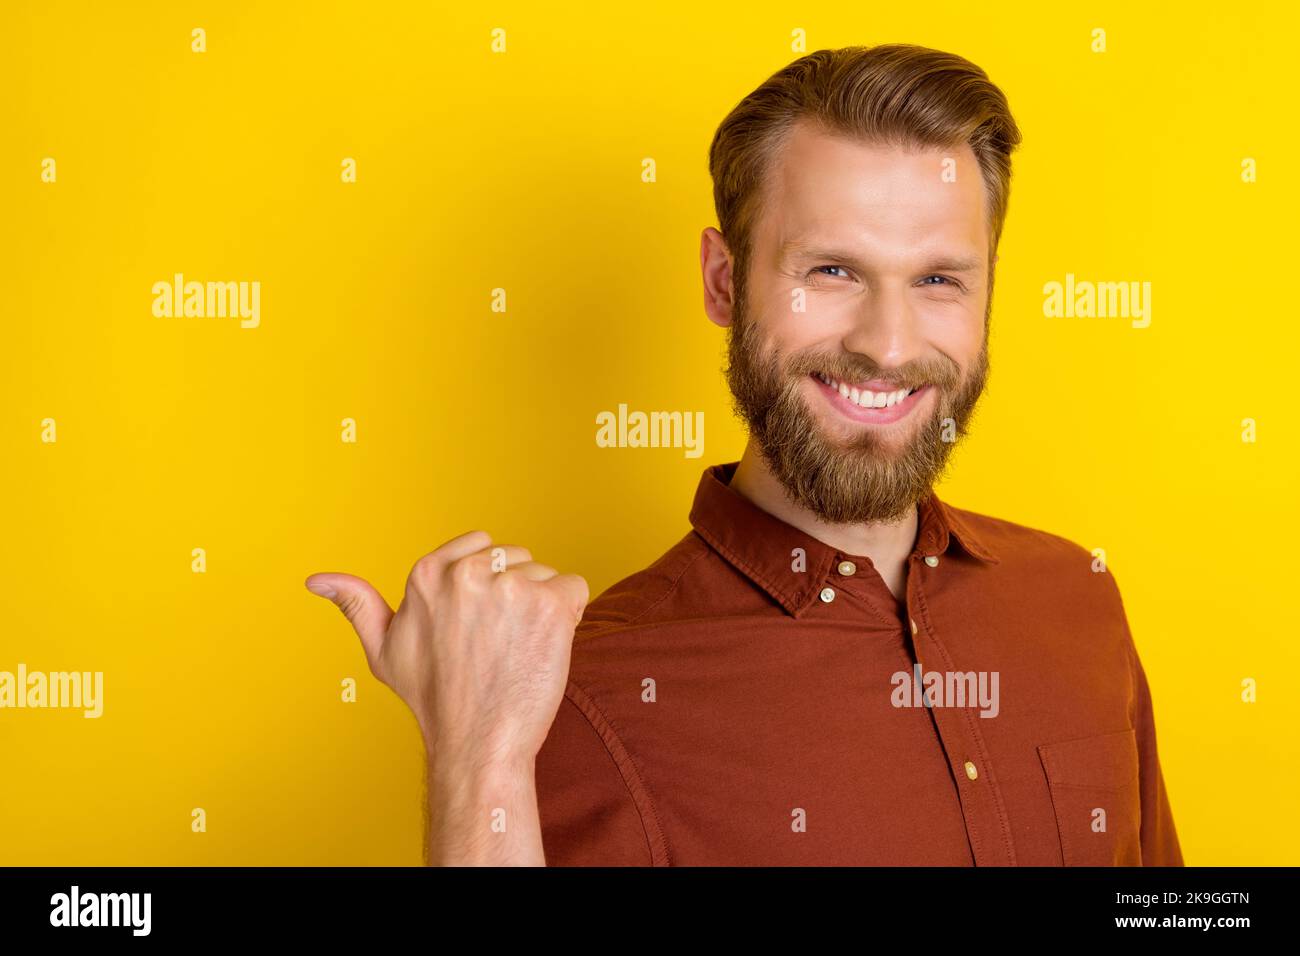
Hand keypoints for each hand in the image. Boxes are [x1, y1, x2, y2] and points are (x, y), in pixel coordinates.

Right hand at [305, 530, 588, 769]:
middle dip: (515, 594)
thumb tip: (315, 580)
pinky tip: (542, 648)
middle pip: (517, 557)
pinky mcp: (549, 604)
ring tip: (516, 649)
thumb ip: (356, 604)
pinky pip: (575, 588)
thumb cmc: (434, 699)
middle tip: (496, 643)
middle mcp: (468, 573)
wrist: (478, 744)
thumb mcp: (383, 649)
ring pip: (545, 574)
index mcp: (428, 572)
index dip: (488, 582)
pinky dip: (569, 616)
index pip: (482, 544)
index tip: (477, 622)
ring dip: (541, 607)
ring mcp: (511, 586)